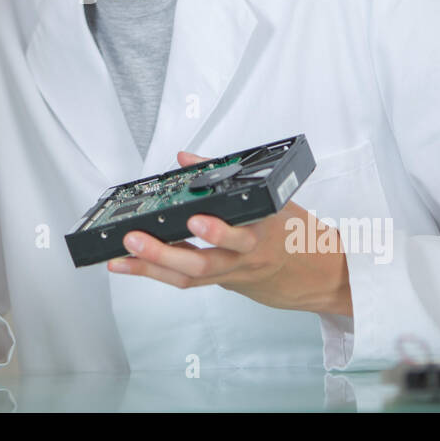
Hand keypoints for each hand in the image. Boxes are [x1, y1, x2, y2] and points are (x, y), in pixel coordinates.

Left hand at [107, 151, 353, 317]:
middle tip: (135, 239)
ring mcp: (234, 273)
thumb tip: (186, 158)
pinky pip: (188, 281)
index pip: (240, 233)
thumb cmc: (295, 231)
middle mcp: (246, 257)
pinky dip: (158, 272)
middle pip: (205, 262)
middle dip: (165, 252)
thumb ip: (225, 175)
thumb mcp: (271, 196)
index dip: (218, 230)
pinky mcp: (224, 283)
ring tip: (120, 257)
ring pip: (190, 276)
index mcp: (263, 230)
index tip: (196, 218)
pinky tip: (130, 265)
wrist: (319, 275)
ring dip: (152, 267)